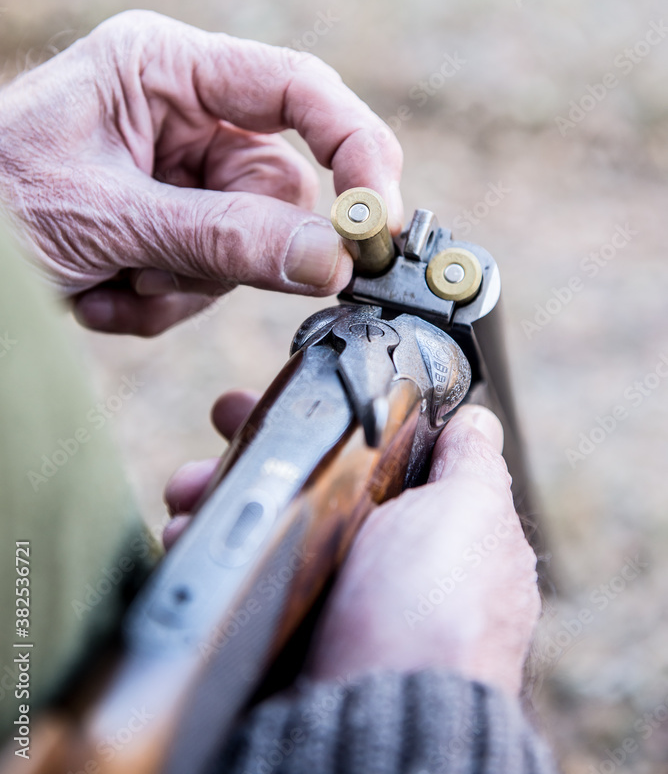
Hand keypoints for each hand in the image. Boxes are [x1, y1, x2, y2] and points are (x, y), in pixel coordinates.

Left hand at [0, 10, 402, 334]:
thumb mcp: (107, 217)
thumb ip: (225, 238)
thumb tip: (335, 261)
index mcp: (165, 67)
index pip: (298, 90)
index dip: (353, 148)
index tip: (378, 222)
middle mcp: (181, 112)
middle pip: (278, 186)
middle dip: (231, 247)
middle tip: (162, 272)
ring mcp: (176, 171)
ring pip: (249, 243)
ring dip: (182, 283)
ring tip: (109, 284)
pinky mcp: (167, 222)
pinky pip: (211, 274)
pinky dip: (160, 301)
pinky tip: (98, 295)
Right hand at [165, 398, 539, 696]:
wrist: (373, 716)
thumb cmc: (433, 611)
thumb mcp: (471, 515)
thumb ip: (472, 464)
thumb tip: (477, 417)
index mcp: (427, 529)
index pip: (371, 450)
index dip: (327, 416)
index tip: (280, 392)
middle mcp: (376, 560)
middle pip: (308, 478)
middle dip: (257, 444)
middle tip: (220, 420)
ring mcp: (324, 594)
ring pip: (264, 518)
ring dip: (219, 489)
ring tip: (185, 486)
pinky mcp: (279, 625)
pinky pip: (239, 566)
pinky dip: (210, 542)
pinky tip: (184, 530)